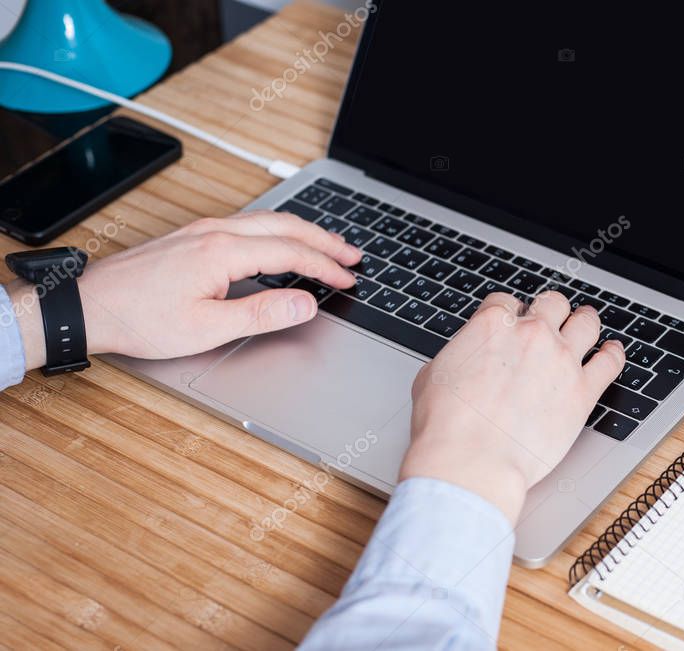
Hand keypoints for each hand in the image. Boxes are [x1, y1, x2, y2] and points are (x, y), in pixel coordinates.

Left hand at [8, 211, 360, 368]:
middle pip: (285, 225)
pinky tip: (280, 245)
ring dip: (302, 232)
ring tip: (326, 247)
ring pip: (266, 220)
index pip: (290, 252)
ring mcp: (201, 229)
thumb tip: (304, 304)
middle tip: (352, 255)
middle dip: (324, 240)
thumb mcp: (206, 328)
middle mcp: (214, 231)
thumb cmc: (138, 318)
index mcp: (222, 251)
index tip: (347, 278)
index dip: (324, 266)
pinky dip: (277, 232)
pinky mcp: (191, 236)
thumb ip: (261, 313)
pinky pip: (247, 224)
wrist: (85, 305)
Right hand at [399, 290, 625, 523]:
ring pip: (586, 323)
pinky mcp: (583, 392)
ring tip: (586, 324)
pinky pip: (610, 362)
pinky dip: (613, 354)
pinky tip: (612, 352)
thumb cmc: (447, 424)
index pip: (507, 302)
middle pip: (552, 303)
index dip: (509, 312)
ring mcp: (562, 360)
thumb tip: (465, 356)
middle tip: (551, 318)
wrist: (472, 459)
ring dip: (585, 321)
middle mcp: (532, 335)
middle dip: (549, 310)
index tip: (512, 323)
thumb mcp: (434, 374)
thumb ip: (459, 354)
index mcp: (493, 325)